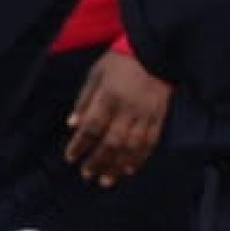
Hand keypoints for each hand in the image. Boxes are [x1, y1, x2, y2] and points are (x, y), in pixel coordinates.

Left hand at [65, 49, 169, 187]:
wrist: (154, 50)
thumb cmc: (119, 61)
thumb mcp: (95, 74)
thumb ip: (84, 100)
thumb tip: (71, 124)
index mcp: (108, 97)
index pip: (91, 127)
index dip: (80, 145)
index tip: (70, 158)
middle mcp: (127, 109)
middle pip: (111, 142)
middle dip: (98, 161)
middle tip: (87, 175)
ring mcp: (145, 114)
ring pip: (131, 147)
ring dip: (117, 166)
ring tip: (106, 180)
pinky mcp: (159, 116)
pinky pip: (150, 142)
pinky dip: (139, 158)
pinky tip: (129, 170)